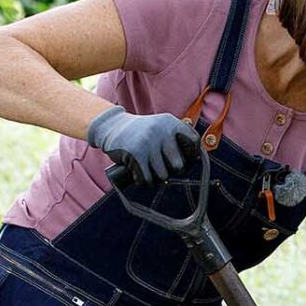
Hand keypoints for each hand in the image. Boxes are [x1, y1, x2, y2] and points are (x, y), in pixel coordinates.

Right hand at [86, 105, 200, 185]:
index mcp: (171, 123)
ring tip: (147, 169)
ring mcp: (148, 142)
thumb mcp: (160, 128)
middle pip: (179, 166)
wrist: (110, 126)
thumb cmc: (140, 133)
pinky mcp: (135, 154)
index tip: (182, 159)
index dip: (191, 156)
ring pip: (163, 176)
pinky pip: (148, 179)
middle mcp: (162, 131)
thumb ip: (177, 140)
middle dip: (170, 171)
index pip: (194, 143)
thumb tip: (196, 162)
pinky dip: (144, 182)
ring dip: (155, 177)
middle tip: (159, 166)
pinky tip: (139, 176)